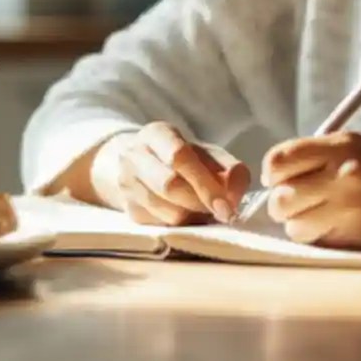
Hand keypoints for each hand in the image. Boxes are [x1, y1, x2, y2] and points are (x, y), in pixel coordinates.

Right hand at [91, 122, 249, 225]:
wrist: (142, 165)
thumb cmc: (182, 158)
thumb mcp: (208, 154)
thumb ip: (229, 170)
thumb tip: (234, 197)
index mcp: (156, 134)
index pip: (179, 156)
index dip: (205, 183)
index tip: (226, 205)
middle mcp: (134, 156)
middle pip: (169, 185)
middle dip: (201, 202)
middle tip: (221, 211)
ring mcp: (127, 185)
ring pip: (167, 212)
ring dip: (195, 216)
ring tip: (205, 210)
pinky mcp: (130, 211)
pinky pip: (163, 227)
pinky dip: (184, 226)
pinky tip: (189, 216)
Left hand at [263, 132, 360, 249]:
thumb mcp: (360, 149)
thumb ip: (318, 157)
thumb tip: (275, 176)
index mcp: (342, 146)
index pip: (280, 160)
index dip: (273, 173)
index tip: (278, 179)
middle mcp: (342, 175)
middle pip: (281, 197)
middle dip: (283, 204)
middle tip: (299, 203)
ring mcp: (350, 209)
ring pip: (293, 225)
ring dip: (299, 225)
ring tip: (320, 218)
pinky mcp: (357, 238)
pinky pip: (316, 242)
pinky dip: (318, 239)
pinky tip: (338, 230)